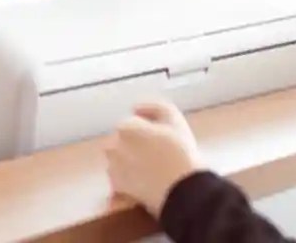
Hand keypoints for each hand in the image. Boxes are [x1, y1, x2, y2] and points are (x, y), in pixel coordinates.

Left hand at [104, 99, 205, 217]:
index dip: (148, 130)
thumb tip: (135, 109)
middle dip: (135, 144)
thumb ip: (153, 106)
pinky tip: (146, 180)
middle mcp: (114, 145)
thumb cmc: (180, 152)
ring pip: (119, 158)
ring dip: (129, 159)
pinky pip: (119, 177)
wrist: (183, 190)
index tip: (161, 139)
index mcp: (126, 127)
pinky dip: (128, 177)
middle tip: (156, 154)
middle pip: (123, 140)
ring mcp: (113, 167)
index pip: (133, 123)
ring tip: (152, 168)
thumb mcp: (174, 118)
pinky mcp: (117, 187)